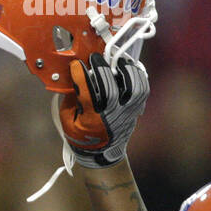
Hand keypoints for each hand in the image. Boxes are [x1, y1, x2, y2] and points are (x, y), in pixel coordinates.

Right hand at [58, 53, 148, 167]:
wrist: (102, 152)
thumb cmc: (81, 134)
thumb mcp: (67, 119)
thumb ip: (70, 98)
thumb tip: (74, 76)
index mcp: (92, 120)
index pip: (88, 95)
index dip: (81, 77)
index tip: (76, 65)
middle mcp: (113, 116)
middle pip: (111, 89)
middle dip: (102, 69)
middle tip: (94, 58)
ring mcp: (128, 112)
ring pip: (134, 88)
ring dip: (126, 71)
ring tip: (116, 60)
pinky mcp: (136, 108)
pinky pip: (143, 88)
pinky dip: (138, 75)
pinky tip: (128, 68)